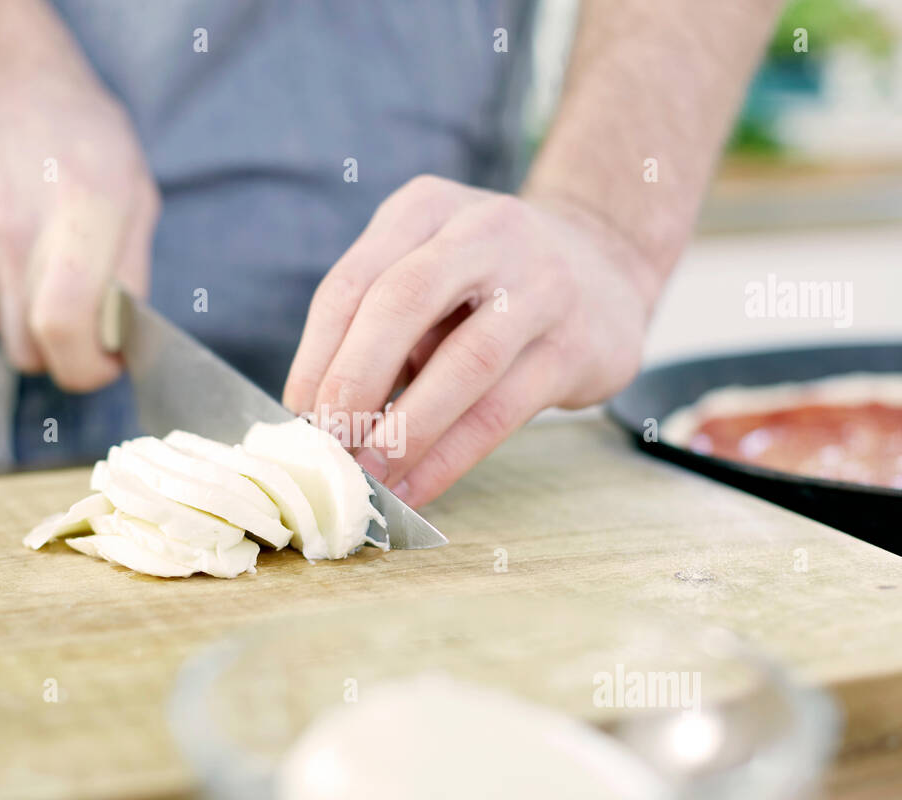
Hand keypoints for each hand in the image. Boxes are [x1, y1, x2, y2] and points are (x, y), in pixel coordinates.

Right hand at [0, 57, 158, 390]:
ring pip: (5, 335)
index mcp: (77, 216)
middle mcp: (13, 235)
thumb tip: (122, 341)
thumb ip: (132, 275)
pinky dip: (4, 297)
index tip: (110, 360)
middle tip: (87, 325)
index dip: (91, 368)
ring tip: (48, 266)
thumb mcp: (136, 193)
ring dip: (33, 323)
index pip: (65, 332)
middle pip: (32, 355)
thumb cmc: (79, 133)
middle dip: (65, 355)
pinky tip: (14, 247)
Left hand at [284, 175, 659, 506]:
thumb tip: (316, 417)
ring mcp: (541, 285)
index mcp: (427, 208)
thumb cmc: (488, 283)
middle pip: (401, 303)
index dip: (317, 355)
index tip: (296, 415)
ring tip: (367, 478)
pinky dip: (450, 457)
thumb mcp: (429, 272)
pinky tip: (415, 488)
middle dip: (353, 382)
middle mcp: (486, 232)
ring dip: (404, 430)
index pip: (355, 282)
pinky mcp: (575, 346)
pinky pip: (501, 411)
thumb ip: (378, 326)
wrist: (606, 268)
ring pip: (461, 363)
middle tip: (326, 445)